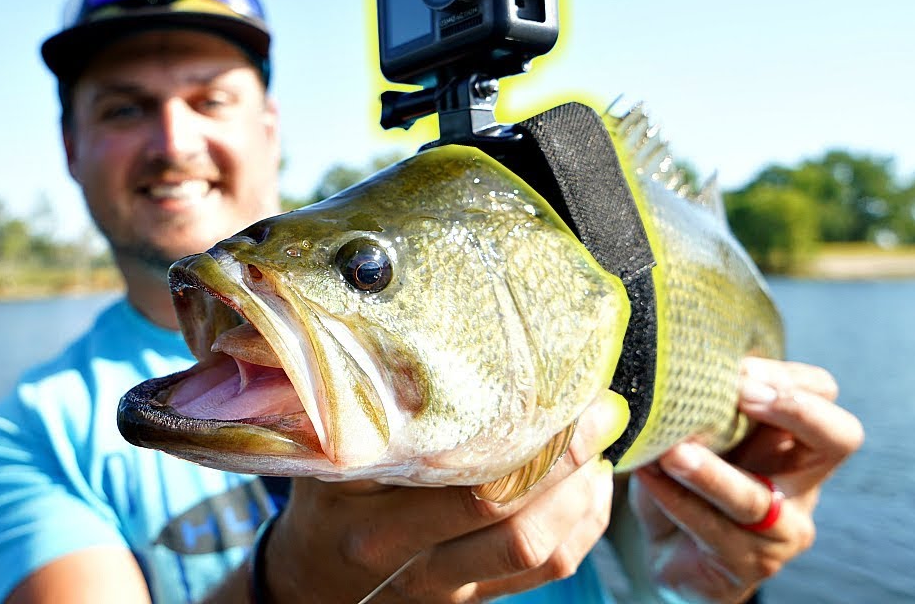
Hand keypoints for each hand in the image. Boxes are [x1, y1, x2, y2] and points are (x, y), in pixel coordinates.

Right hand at [262, 390, 628, 603]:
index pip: (460, 480)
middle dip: (569, 459)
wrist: (312, 585)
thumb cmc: (325, 503)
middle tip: (602, 408)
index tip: (557, 385)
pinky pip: (550, 570)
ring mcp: (449, 586)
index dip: (522, 435)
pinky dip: (584, 524)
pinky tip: (590, 484)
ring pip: (538, 549)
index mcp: (372, 516)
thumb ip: (368, 410)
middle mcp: (410, 557)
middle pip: (512, 518)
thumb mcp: (327, 456)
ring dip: (583, 494)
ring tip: (600, 444)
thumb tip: (420, 336)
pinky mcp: (477, 599)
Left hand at [630, 357, 863, 602]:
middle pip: (840, 437)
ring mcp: (784, 529)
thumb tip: (669, 372)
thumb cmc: (684, 483)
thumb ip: (695, 408)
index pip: (821, 391)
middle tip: (740, 394)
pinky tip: (650, 478)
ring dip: (712, 473)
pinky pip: (715, 530)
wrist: (672, 555)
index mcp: (793, 438)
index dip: (785, 376)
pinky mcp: (751, 564)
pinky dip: (678, 501)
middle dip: (796, 409)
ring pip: (757, 498)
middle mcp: (802, 482)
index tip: (735, 368)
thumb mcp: (693, 436)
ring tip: (673, 453)